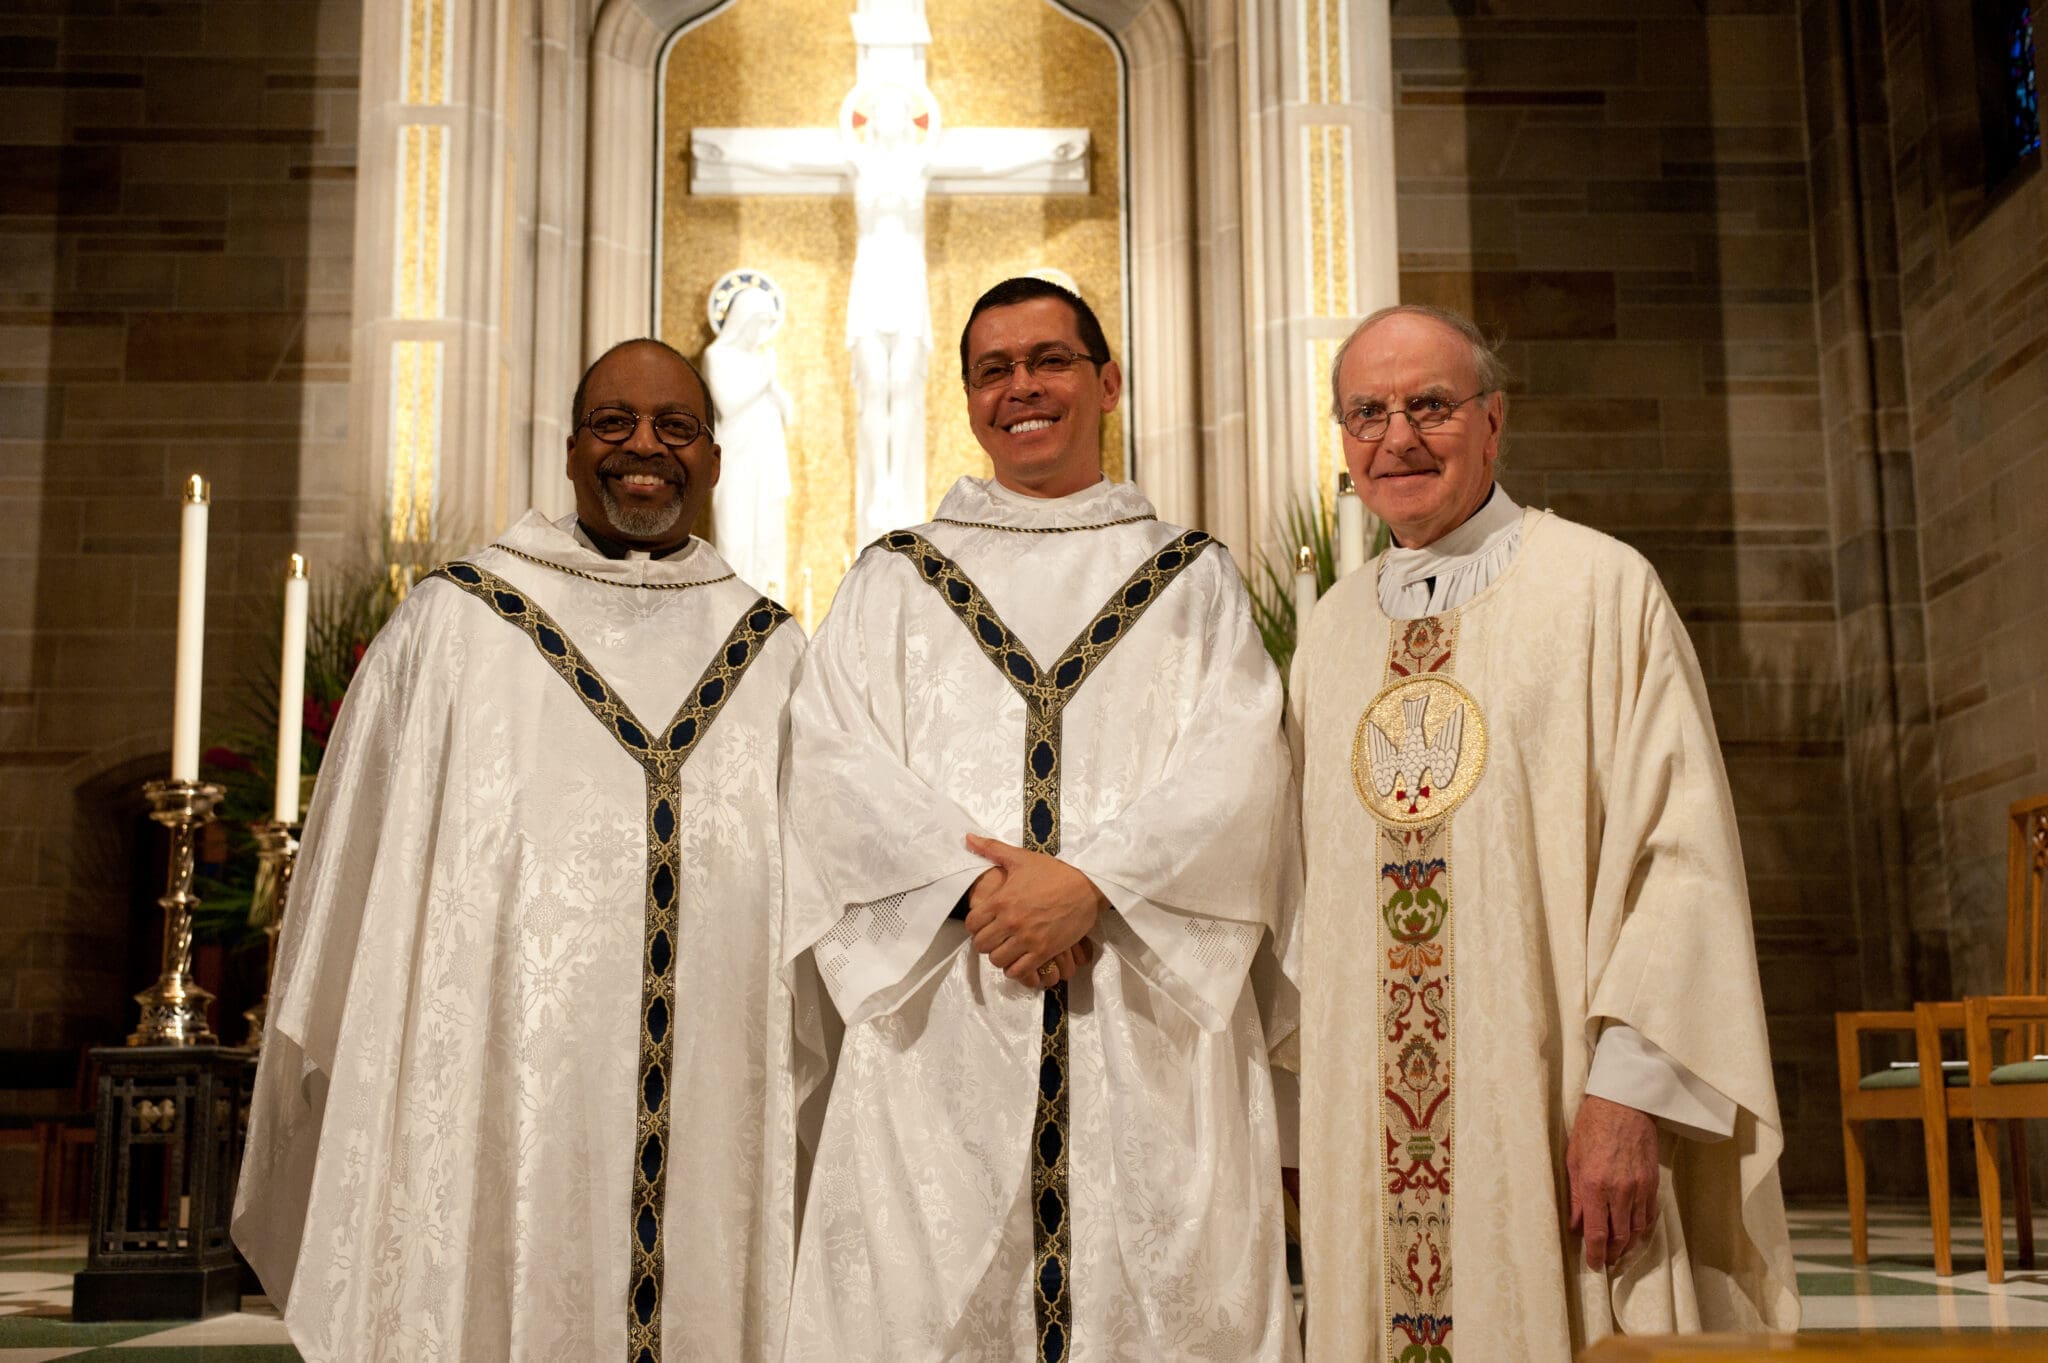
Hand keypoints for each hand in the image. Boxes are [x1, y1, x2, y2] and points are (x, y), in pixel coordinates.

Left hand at [962, 833, 1106, 983]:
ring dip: (1000, 957)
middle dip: (986, 943)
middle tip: (996, 938)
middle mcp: (1011, 921)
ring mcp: (1027, 938)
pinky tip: (1022, 959)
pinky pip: (1019, 971)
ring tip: (1009, 949)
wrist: (1088, 884)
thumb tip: (968, 838)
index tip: (985, 924)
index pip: (972, 924)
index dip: (975, 926)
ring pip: (998, 960)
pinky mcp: (1044, 951)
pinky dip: (1017, 969)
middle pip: (982, 945)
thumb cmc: (1054, 871)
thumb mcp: (1021, 857)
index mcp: (1002, 900)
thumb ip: (991, 849)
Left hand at [1566, 1094, 1660, 1270]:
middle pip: (1619, 1236)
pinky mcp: (1652, 1182)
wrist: (1624, 1104)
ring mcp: (1639, 1188)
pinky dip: (1641, 1228)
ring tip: (1619, 1252)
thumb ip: (1574, 1196)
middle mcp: (1619, 1191)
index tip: (1593, 1265)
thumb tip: (1575, 1225)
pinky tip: (1633, 1231)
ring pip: (1636, 1229)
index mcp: (1594, 1186)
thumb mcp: (1573, 1159)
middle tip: (1606, 1262)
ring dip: (1628, 1245)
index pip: (1597, 1233)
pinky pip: (1649, 1214)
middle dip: (1612, 1254)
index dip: (1596, 1254)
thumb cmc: (1592, 1127)